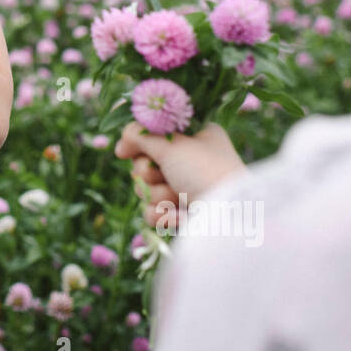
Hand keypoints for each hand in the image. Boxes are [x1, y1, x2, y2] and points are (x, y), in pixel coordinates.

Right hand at [114, 122, 246, 225]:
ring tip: (178, 197)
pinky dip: (162, 215)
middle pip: (143, 164)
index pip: (153, 135)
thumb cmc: (204, 170)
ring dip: (157, 195)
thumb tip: (121, 144)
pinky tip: (177, 215)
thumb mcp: (170, 143)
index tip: (124, 151)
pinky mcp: (182, 213)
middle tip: (162, 174)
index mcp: (194, 136)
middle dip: (148, 174)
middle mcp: (189, 160)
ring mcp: (185, 188)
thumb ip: (139, 135)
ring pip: (146, 191)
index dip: (137, 144)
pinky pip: (153, 212)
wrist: (229, 214)